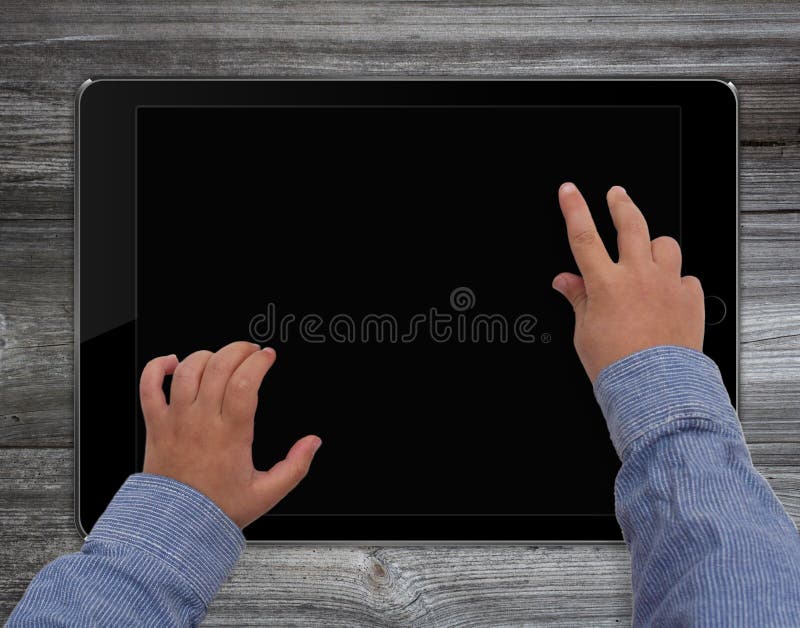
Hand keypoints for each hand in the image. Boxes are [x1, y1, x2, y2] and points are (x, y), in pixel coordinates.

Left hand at [139, 341, 320, 528]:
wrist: (174, 528)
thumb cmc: (217, 510)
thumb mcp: (267, 493)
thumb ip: (296, 466)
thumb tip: (313, 442)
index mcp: (231, 434)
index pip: (246, 382)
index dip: (259, 362)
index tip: (268, 356)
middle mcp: (201, 421)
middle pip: (219, 367)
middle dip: (239, 350)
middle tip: (251, 352)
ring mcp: (176, 420)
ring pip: (188, 369)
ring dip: (208, 355)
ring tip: (221, 358)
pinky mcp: (156, 424)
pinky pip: (149, 385)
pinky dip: (158, 367)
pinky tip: (174, 362)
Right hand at [552, 183, 704, 382]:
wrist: (655, 387)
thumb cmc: (618, 366)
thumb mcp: (584, 332)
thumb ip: (578, 299)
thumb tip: (566, 282)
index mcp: (606, 284)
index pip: (583, 235)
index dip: (573, 208)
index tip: (569, 191)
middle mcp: (639, 276)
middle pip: (630, 224)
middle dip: (620, 203)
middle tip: (616, 194)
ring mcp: (668, 285)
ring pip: (665, 244)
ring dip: (655, 243)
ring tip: (648, 250)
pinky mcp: (690, 299)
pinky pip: (686, 277)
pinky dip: (676, 280)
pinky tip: (668, 292)